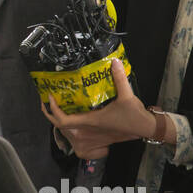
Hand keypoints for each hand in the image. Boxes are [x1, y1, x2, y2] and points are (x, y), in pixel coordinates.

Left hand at [40, 58, 155, 147]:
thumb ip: (119, 78)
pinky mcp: (97, 131)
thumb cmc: (134, 116)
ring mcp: (92, 131)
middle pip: (60, 126)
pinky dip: (71, 119)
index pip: (64, 120)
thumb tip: (114, 62)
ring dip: (59, 117)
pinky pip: (78, 127)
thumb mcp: (127, 96)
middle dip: (50, 114)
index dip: (53, 110)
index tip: (50, 97)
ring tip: (56, 103)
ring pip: (68, 128)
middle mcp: (88, 128)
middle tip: (46, 101)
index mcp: (91, 121)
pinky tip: (74, 108)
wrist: (145, 128)